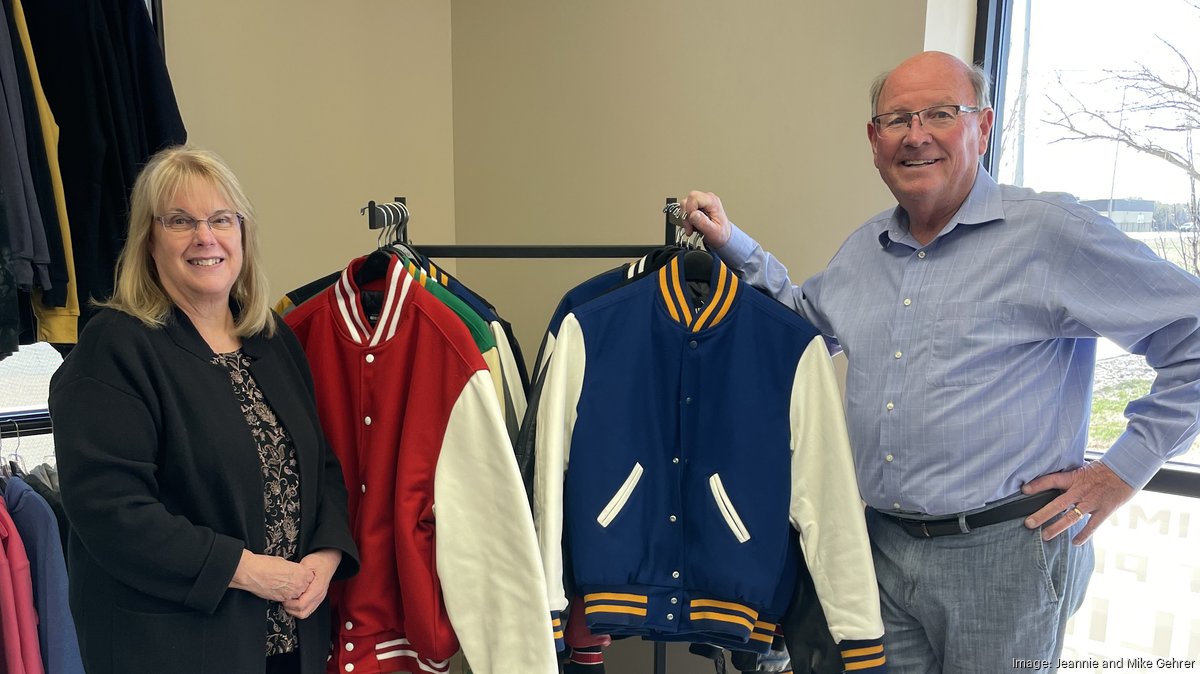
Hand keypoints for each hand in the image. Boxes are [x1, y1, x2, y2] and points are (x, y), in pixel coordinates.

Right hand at [229, 550, 315, 601]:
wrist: (251, 573)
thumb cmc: (265, 564)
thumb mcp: (284, 561)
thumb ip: (293, 568)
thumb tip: (293, 571)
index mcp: (300, 572)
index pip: (311, 576)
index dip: (305, 575)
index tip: (301, 574)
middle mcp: (298, 584)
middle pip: (306, 586)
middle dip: (301, 584)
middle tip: (292, 580)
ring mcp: (290, 593)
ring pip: (298, 594)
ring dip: (293, 591)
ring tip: (284, 584)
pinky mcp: (281, 599)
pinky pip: (288, 598)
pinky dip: (285, 595)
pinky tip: (278, 588)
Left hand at [282, 549, 341, 618]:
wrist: (329, 560)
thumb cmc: (320, 561)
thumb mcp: (307, 563)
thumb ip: (298, 572)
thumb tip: (288, 579)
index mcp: (316, 588)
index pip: (301, 604)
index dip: (289, 604)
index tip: (284, 598)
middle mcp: (319, 596)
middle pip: (302, 613)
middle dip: (290, 609)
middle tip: (284, 601)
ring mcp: (319, 599)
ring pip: (305, 613)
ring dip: (294, 611)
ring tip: (289, 602)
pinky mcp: (317, 599)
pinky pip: (308, 610)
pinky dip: (299, 609)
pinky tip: (294, 602)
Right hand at [679, 191, 731, 247]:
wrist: (723, 235)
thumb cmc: (721, 233)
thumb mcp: (713, 232)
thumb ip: (703, 223)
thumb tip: (693, 214)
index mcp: (712, 202)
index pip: (694, 197)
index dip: (689, 209)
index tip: (691, 221)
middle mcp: (706, 199)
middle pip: (687, 200)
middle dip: (685, 215)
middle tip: (690, 227)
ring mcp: (701, 202)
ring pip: (684, 205)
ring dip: (685, 218)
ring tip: (691, 228)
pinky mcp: (696, 206)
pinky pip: (685, 209)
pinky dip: (686, 218)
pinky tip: (692, 225)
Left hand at [1021, 461, 1135, 544]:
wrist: (1126, 471)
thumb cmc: (1102, 471)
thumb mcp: (1081, 470)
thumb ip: (1068, 480)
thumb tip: (1051, 487)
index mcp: (1073, 478)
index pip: (1051, 480)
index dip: (1037, 485)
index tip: (1024, 490)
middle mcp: (1080, 491)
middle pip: (1057, 504)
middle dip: (1042, 514)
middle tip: (1028, 523)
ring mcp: (1092, 502)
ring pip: (1071, 517)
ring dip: (1057, 527)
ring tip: (1044, 536)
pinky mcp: (1104, 511)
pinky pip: (1091, 526)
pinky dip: (1083, 536)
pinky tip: (1075, 543)